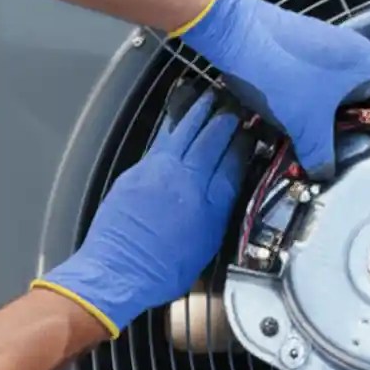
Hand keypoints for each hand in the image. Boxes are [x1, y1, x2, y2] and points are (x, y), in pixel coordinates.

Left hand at [36, 88, 252, 335]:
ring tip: (211, 97)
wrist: (118, 271)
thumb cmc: (163, 270)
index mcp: (210, 204)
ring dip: (199, 113)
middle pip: (210, 141)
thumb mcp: (206, 245)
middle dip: (225, 120)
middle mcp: (187, 182)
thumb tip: (226, 189)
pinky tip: (179, 119)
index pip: (233, 163)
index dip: (244, 144)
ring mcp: (159, 172)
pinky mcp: (137, 172)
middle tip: (235, 105)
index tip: (252, 131)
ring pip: (184, 133)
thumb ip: (219, 212)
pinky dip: (174, 125)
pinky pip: (162, 141)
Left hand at [176, 0, 369, 179]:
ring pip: (369, 83)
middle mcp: (357, 56)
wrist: (234, 32)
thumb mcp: (302, 121)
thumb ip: (320, 153)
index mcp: (368, 65)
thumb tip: (326, 174)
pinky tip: (338, 125)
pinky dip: (349, 105)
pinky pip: (344, 85)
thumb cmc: (275, 64)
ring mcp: (335, 55)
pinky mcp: (313, 59)